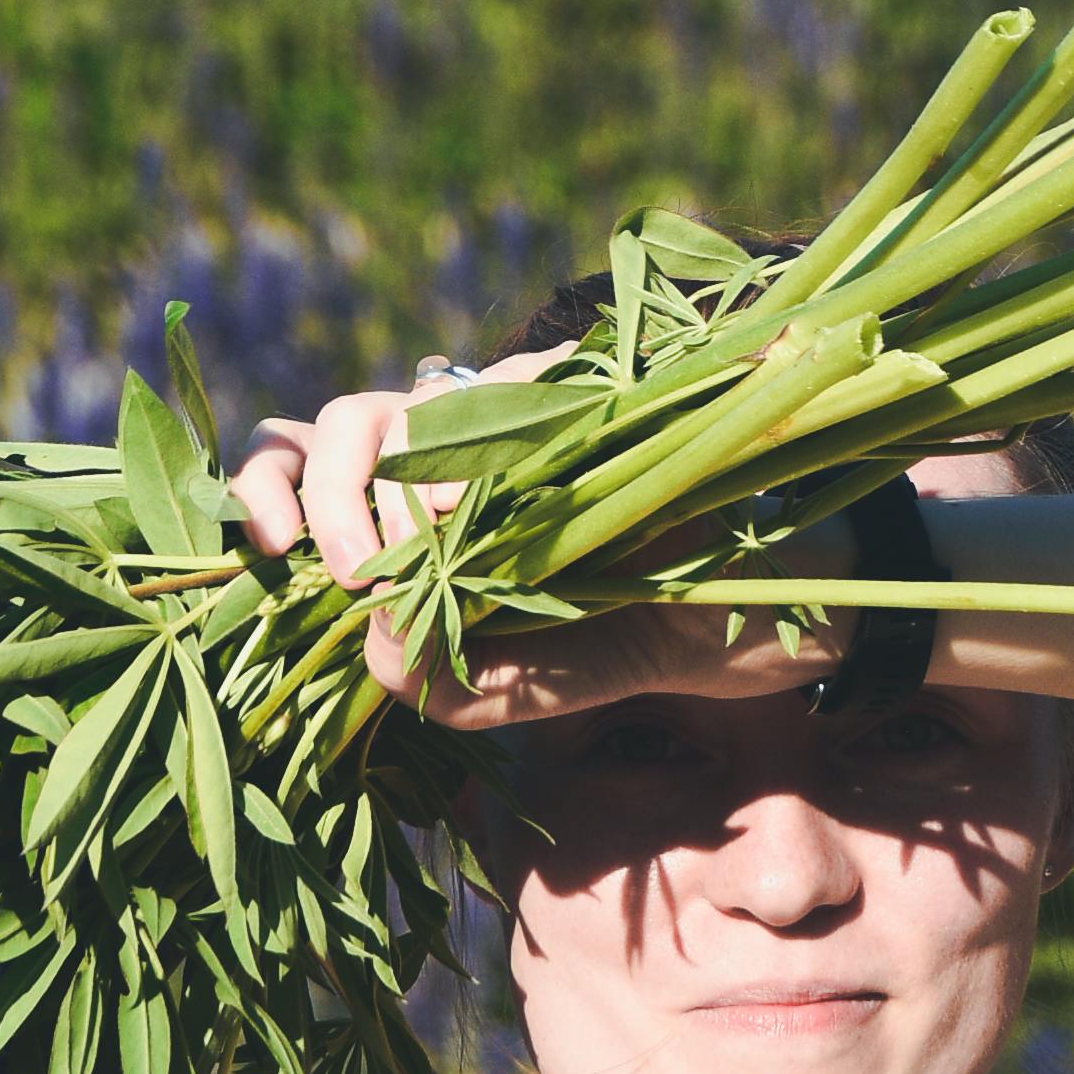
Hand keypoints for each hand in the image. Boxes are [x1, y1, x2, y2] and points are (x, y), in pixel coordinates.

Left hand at [229, 367, 829, 729]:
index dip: (266, 486)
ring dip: (391, 487)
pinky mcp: (601, 393)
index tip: (257, 549)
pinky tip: (486, 518)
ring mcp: (542, 406)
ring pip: (411, 406)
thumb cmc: (689, 631)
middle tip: (361, 577)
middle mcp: (488, 444)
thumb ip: (476, 681)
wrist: (817, 604)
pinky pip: (506, 400)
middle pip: (345, 421)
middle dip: (321, 499)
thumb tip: (377, 663)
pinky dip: (476, 462)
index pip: (325, 460)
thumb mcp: (568, 677)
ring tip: (421, 552)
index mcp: (461, 505)